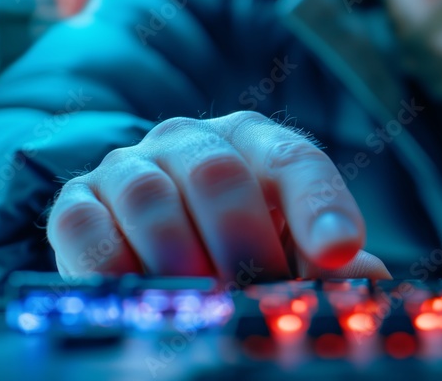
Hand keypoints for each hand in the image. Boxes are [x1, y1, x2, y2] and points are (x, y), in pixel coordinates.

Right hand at [48, 111, 388, 281]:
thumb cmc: (233, 237)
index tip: (339, 252)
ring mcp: (129, 165)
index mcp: (255, 140)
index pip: (296, 161)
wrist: (142, 234)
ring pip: (150, 197)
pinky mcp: (77, 202)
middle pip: (220, 174)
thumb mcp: (285, 241)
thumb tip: (363, 277)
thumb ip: (323, 256)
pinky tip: (146, 295)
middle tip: (257, 290)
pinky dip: (114, 269)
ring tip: (205, 302)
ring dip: (181, 260)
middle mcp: (191, 140)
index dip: (320, 206)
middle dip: (244, 243)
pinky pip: (85, 228)